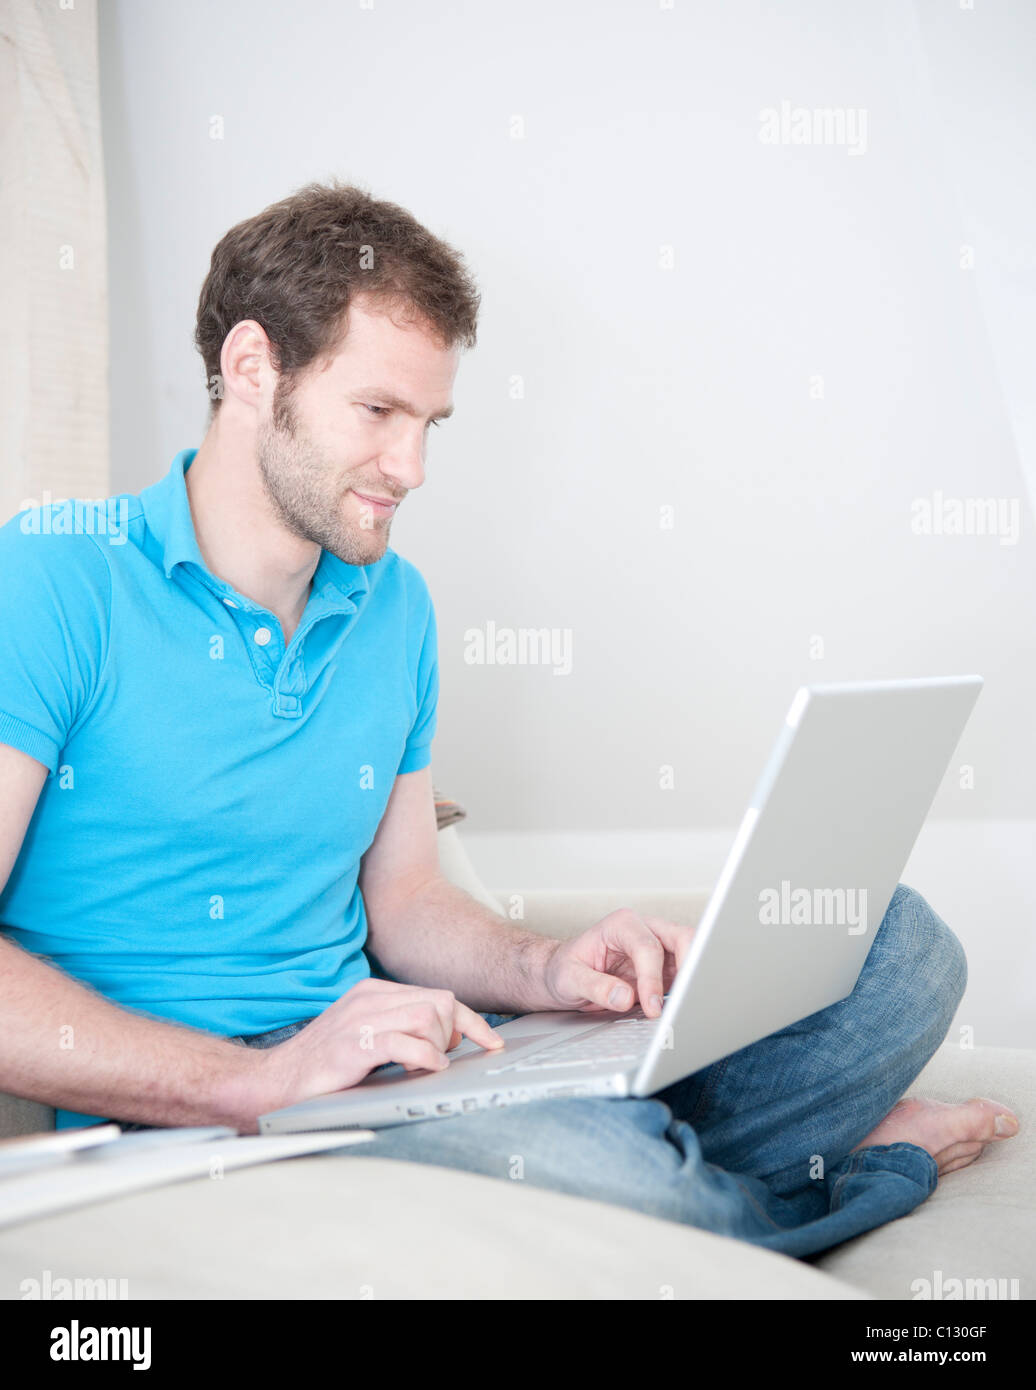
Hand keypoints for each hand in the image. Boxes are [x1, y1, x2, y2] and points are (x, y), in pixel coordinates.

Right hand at [247, 977, 503, 1119]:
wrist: (273, 1084)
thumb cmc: (323, 1068)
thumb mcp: (368, 1039)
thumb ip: (403, 1031)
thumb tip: (451, 1039)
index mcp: (374, 993)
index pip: (438, 995)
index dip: (471, 1020)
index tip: (491, 1041)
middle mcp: (369, 998)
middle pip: (440, 1001)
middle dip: (456, 1032)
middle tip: (445, 1059)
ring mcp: (360, 1018)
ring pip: (428, 1016)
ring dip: (440, 1045)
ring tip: (427, 1067)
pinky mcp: (353, 1044)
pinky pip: (406, 1042)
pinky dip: (426, 1057)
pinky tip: (424, 1070)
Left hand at [542, 910, 695, 1018]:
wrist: (562, 975)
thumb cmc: (564, 969)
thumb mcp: (569, 978)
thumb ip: (595, 987)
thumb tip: (624, 997)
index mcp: (621, 924)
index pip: (648, 947)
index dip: (652, 978)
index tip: (652, 1006)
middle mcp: (645, 930)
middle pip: (682, 939)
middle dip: (689, 967)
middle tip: (683, 1001)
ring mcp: (659, 948)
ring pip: (693, 955)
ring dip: (693, 980)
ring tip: (687, 1007)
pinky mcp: (666, 969)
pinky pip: (688, 975)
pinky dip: (689, 990)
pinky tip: (683, 1008)